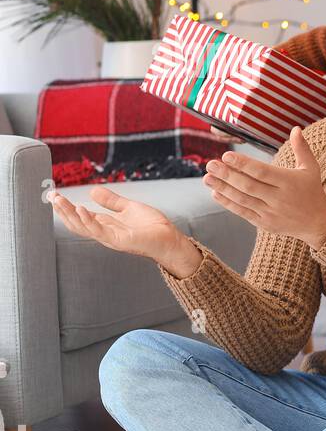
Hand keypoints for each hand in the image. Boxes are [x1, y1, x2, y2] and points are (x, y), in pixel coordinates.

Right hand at [50, 187, 200, 277]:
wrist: (170, 239)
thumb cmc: (152, 226)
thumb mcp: (129, 208)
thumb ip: (111, 201)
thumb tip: (92, 191)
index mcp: (105, 225)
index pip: (79, 216)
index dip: (65, 206)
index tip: (53, 194)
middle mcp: (104, 233)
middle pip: (76, 222)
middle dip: (62, 210)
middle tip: (50, 195)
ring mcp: (110, 238)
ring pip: (83, 227)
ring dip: (69, 214)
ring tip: (58, 200)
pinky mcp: (119, 240)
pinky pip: (99, 231)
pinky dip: (88, 220)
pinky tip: (80, 208)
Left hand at [203, 127, 325, 248]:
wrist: (318, 222)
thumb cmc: (312, 190)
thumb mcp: (311, 168)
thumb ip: (302, 148)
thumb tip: (296, 128)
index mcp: (289, 182)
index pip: (262, 172)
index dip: (243, 164)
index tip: (226, 155)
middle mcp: (279, 198)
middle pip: (248, 186)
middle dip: (227, 175)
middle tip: (210, 164)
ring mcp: (271, 212)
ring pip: (243, 199)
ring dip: (223, 188)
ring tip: (207, 178)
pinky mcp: (265, 223)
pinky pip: (243, 212)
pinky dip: (228, 203)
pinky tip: (216, 193)